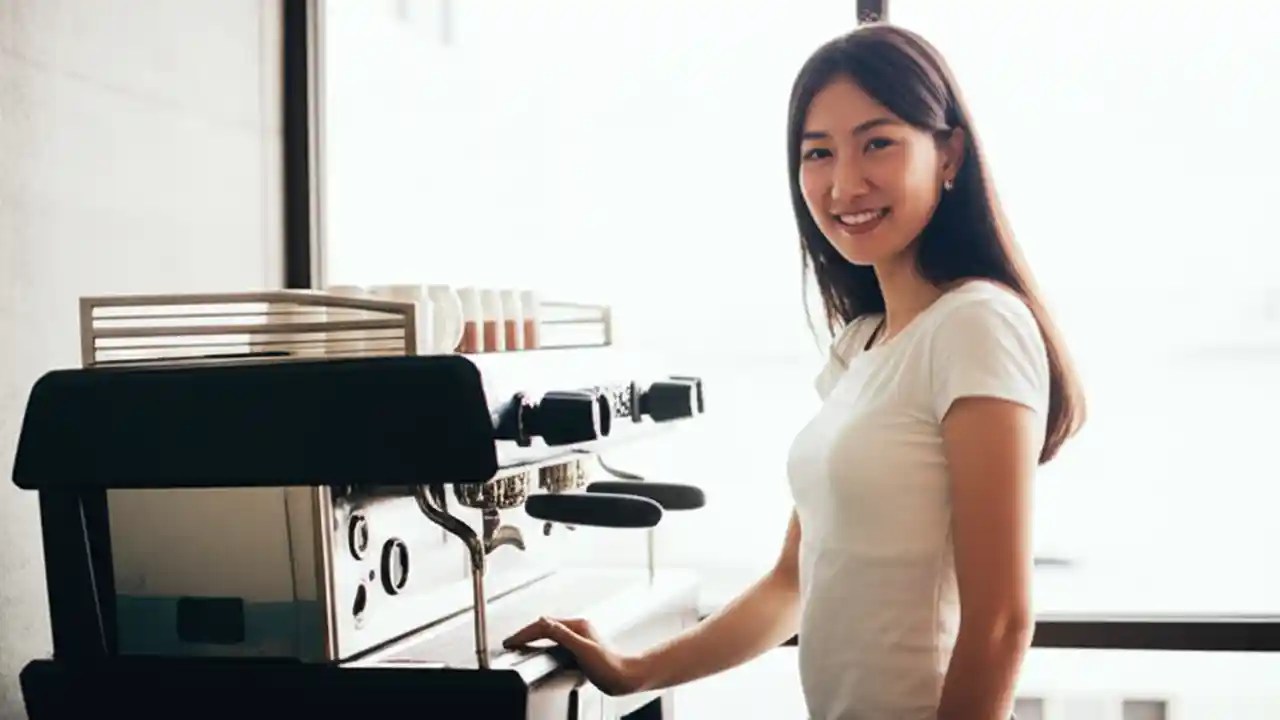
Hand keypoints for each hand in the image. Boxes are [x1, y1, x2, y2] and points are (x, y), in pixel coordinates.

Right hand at [502, 617, 646, 695]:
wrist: (626, 677)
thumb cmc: (610, 666)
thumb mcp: (583, 649)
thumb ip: (562, 635)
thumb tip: (543, 623)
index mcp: (577, 626)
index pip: (543, 625)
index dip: (525, 633)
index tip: (512, 641)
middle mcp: (577, 629)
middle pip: (544, 627)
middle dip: (525, 633)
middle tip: (510, 642)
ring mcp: (578, 638)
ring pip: (548, 634)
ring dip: (533, 637)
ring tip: (519, 644)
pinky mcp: (579, 649)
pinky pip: (554, 643)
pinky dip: (542, 645)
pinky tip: (540, 652)